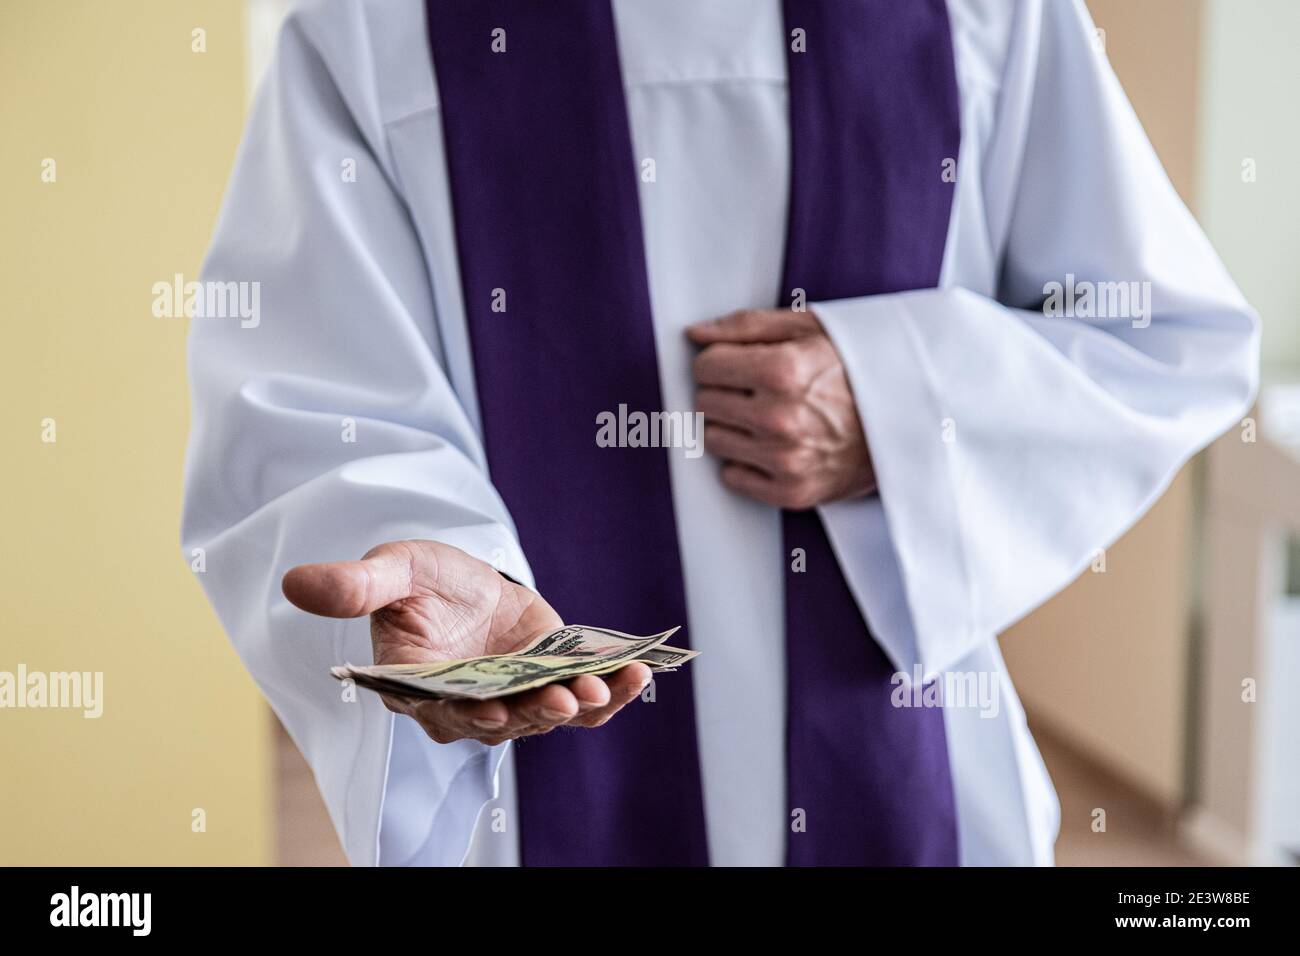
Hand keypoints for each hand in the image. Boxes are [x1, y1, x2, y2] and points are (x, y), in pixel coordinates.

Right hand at [282, 540, 651, 745]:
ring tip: (610, 685)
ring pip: (547, 714)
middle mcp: (466, 705)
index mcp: (418, 684)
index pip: (439, 707)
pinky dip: (613, 691)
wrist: (465, 581)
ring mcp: (512, 699)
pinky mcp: (549, 684)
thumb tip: (296, 582)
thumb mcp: (391, 571)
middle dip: (533, 713)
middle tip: (562, 700)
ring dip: (581, 705)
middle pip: (500, 719)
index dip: (466, 712)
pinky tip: (640, 673)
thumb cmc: (421, 580)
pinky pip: (583, 698)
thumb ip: (353, 585)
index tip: (491, 711)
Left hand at [686, 309, 875, 509]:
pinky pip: (732, 476)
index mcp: (783, 371)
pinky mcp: (791, 491)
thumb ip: (746, 326)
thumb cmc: (864, 368)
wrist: (913, 417)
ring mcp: (785, 459)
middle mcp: (780, 418)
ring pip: (713, 439)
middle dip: (726, 391)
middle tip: (760, 389)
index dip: (719, 360)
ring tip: (771, 414)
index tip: (737, 362)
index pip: (706, 366)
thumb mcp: (811, 328)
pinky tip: (774, 443)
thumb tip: (696, 334)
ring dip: (734, 426)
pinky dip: (746, 461)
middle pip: (705, 402)